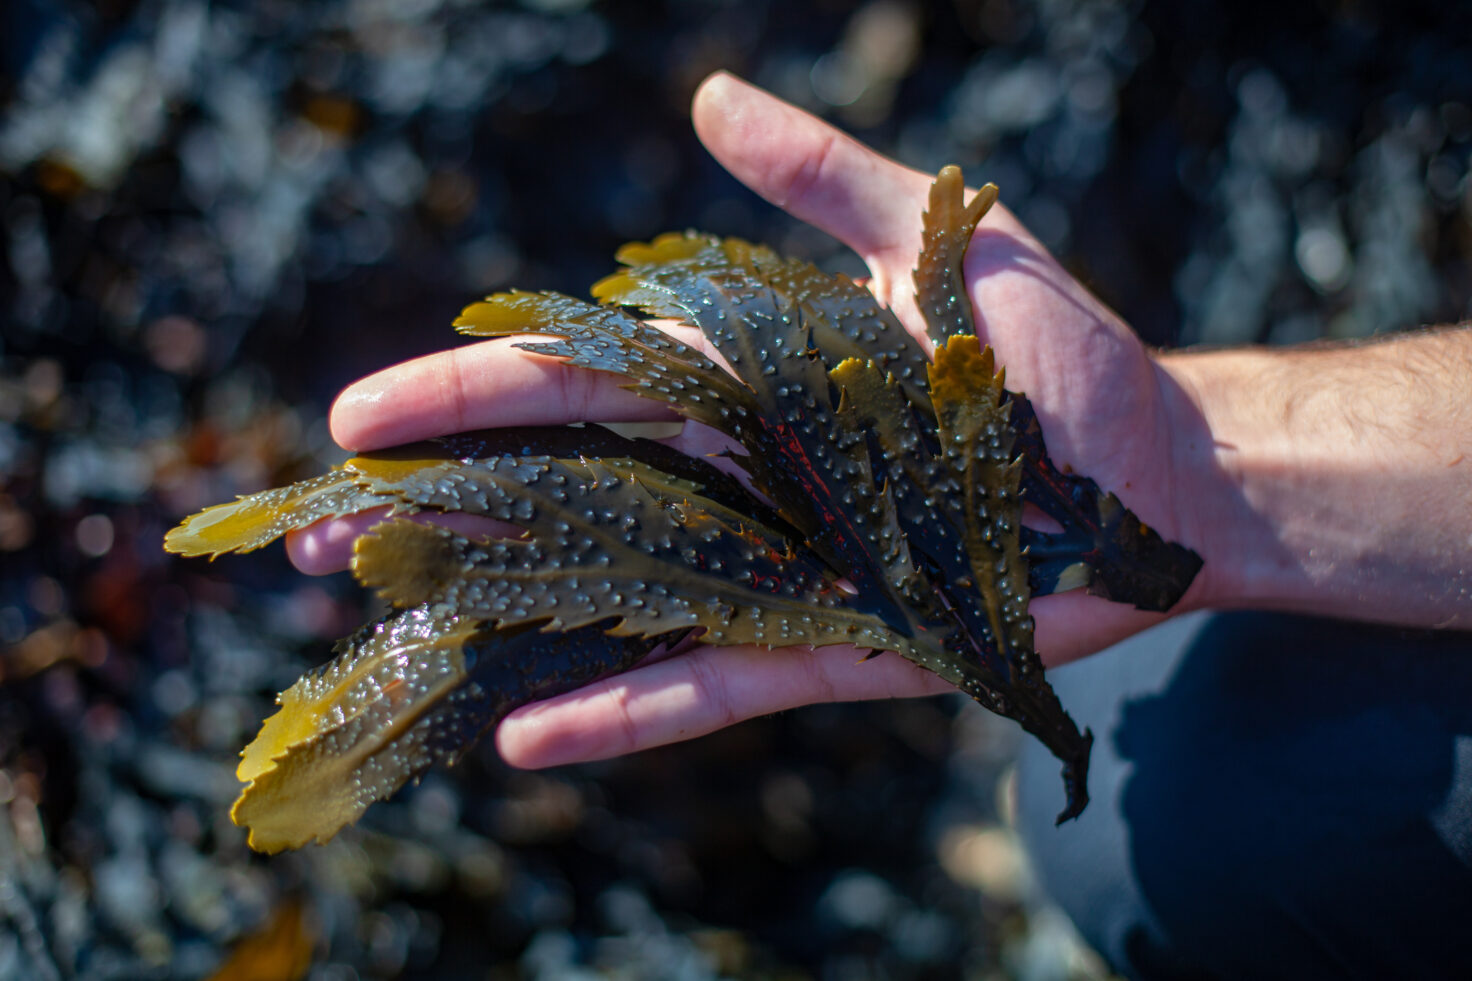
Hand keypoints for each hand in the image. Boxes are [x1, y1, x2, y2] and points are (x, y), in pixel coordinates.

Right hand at [286, 72, 1206, 767]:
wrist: (1165, 475)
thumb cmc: (1060, 353)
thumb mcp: (943, 239)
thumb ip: (824, 178)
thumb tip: (708, 97)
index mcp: (749, 376)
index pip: (580, 376)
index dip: (468, 389)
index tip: (361, 410)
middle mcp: (741, 474)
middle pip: (564, 486)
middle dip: (441, 502)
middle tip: (317, 527)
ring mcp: (778, 566)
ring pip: (612, 586)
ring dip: (496, 603)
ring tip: (381, 615)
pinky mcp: (829, 647)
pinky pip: (710, 683)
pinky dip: (623, 711)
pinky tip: (523, 739)